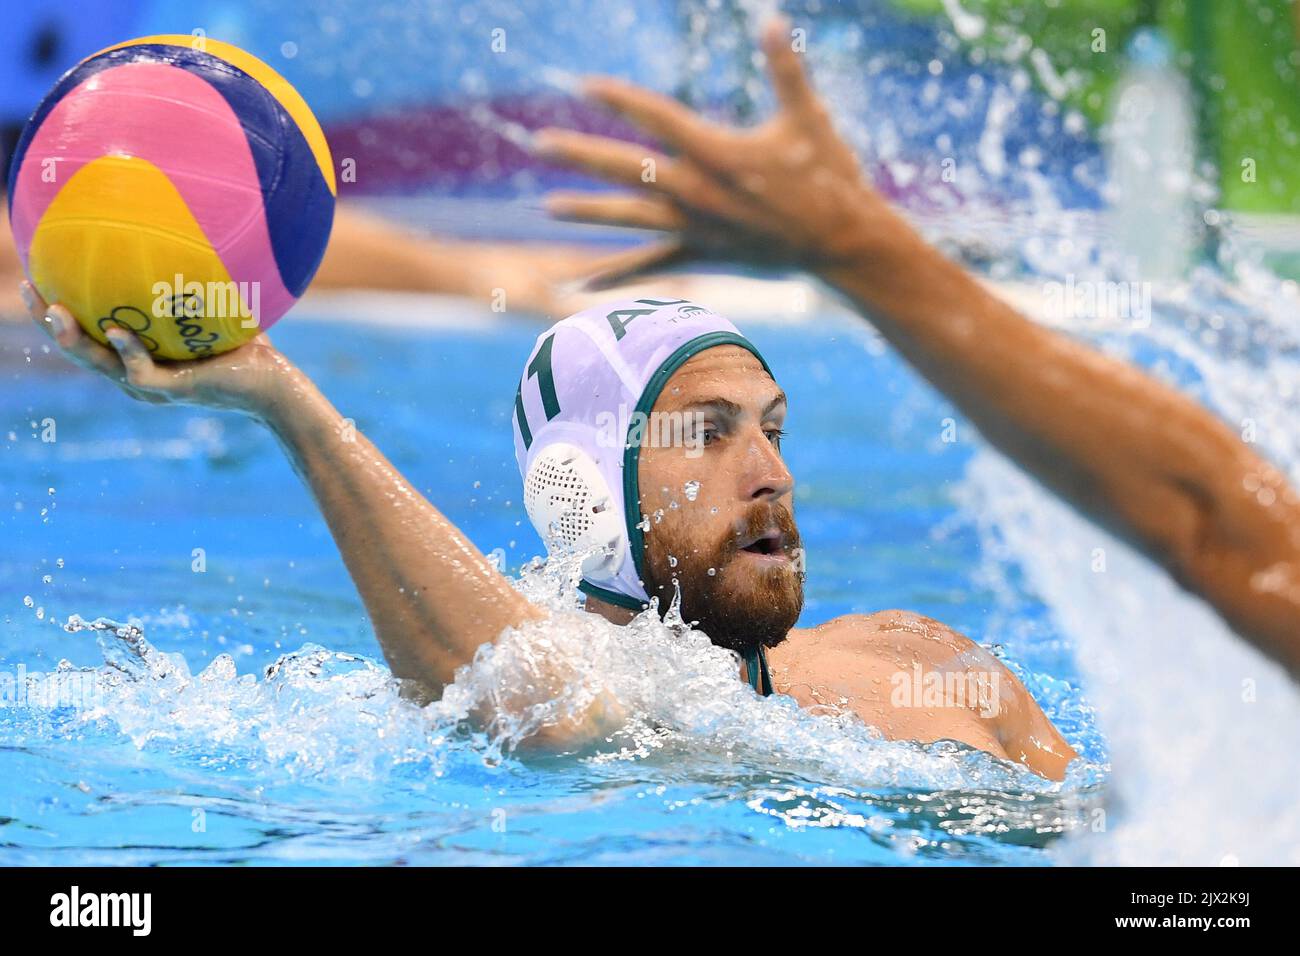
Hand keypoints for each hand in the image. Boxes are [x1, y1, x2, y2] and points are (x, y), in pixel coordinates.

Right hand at [20, 280, 292, 416]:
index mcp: (138, 357)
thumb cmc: (246, 346)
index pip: (88, 336)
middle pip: (79, 351)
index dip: (58, 312)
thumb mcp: (211, 309)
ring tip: (54, 311)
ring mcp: (153, 387)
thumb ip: (191, 280)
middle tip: (28, 288)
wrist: (275, 384)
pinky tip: (117, 330)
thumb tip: (182, 229)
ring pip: (99, 365)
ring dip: (73, 340)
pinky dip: (126, 351)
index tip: (36, 278)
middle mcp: (137, 375)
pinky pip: (140, 372)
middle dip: (48, 322)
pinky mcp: (175, 390)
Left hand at [535, 17, 899, 287]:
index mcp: (717, 152)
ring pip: (629, 217)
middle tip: (538, 143)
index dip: (618, 98)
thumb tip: (771, 16)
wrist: (841, 242)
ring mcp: (695, 226)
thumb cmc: (829, 176)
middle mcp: (696, 191)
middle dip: (580, 154)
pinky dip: (615, 275)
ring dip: (587, 211)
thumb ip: (785, 67)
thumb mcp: (808, 116)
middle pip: (625, 168)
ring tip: (547, 206)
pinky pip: (650, 266)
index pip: (655, 117)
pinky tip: (578, 287)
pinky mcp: (701, 252)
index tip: (584, 85)